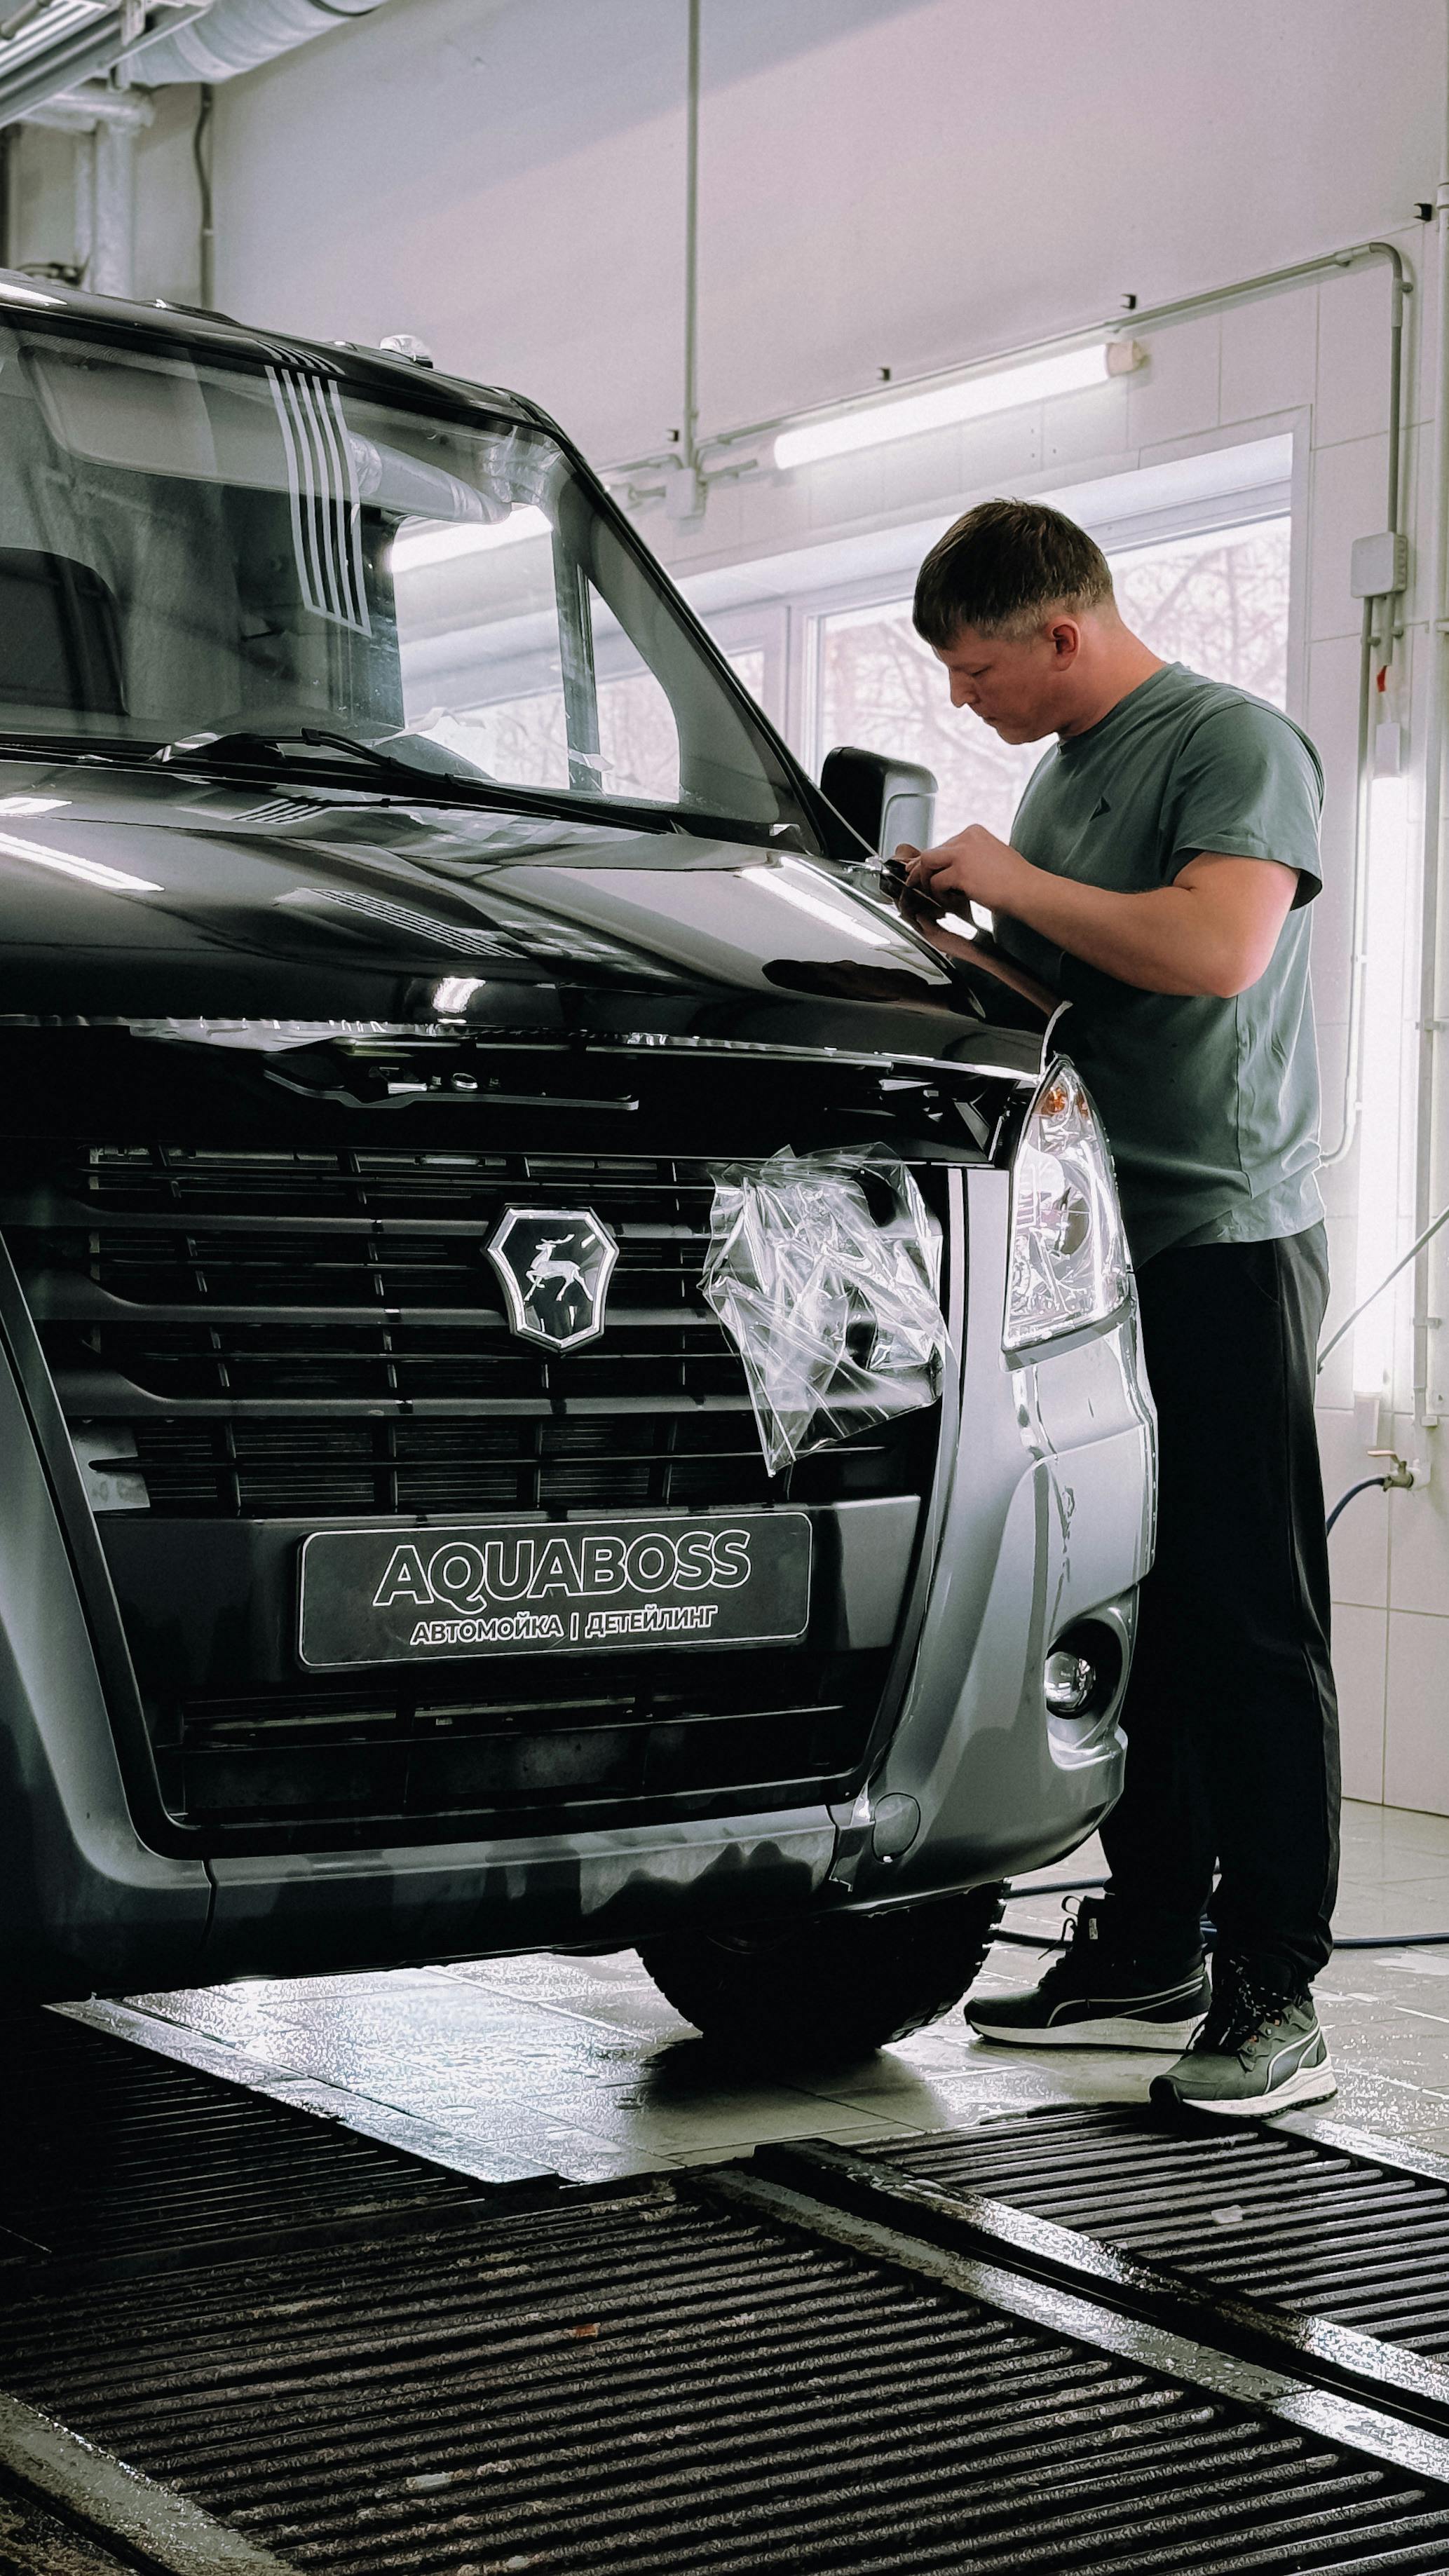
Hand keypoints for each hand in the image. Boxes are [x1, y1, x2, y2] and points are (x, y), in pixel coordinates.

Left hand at [895, 824, 1026, 914]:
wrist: (1028, 889)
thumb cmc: (1016, 879)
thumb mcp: (993, 856)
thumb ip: (972, 857)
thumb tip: (953, 869)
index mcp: (974, 832)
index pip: (944, 845)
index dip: (934, 862)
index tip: (925, 872)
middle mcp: (966, 838)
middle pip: (931, 852)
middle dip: (920, 870)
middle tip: (916, 883)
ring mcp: (962, 854)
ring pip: (927, 863)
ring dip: (926, 881)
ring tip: (935, 894)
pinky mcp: (961, 872)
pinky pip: (936, 883)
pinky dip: (939, 895)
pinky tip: (949, 900)